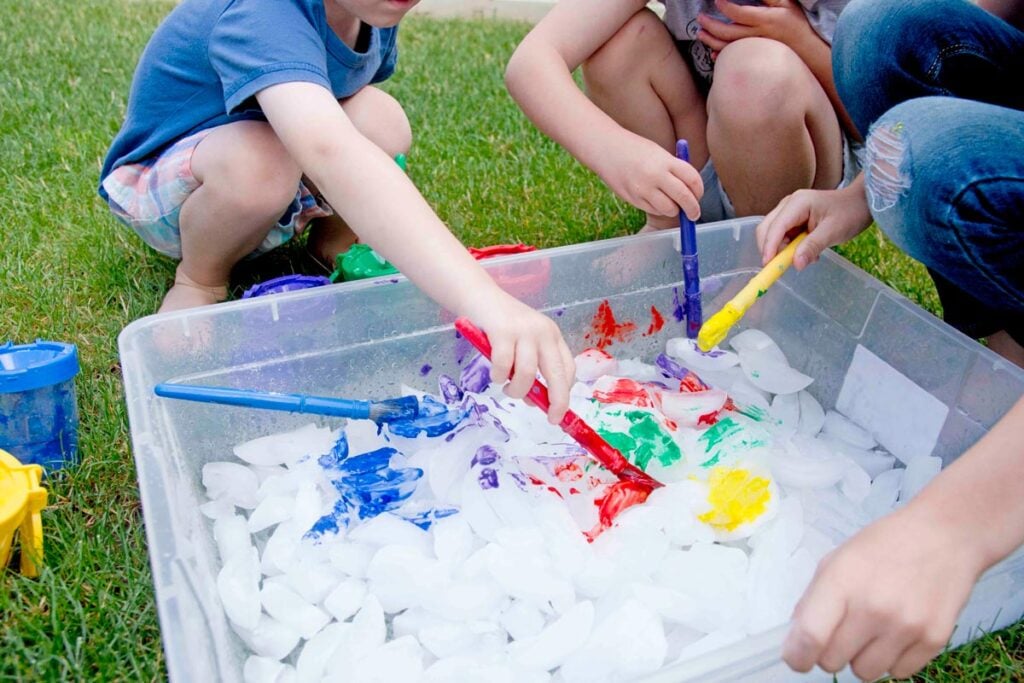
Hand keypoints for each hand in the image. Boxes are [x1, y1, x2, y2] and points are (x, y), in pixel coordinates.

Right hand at [465, 291, 575, 423]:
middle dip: (557, 401)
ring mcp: (524, 331)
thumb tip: (535, 401)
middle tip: (551, 418)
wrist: (479, 296)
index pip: (568, 368)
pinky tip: (495, 374)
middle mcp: (543, 332)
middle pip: (557, 374)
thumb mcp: (524, 344)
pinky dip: (498, 376)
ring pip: (527, 374)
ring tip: (507, 388)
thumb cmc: (501, 326)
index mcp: (552, 336)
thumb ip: (531, 368)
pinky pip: (503, 366)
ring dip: (517, 390)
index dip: (566, 393)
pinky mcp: (502, 331)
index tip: (558, 412)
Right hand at [596, 130, 702, 220]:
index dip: (699, 191)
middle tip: (694, 214)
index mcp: (666, 160)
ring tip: (672, 205)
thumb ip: (675, 170)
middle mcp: (656, 175)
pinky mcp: (633, 199)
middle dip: (693, 209)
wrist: (607, 149)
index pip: (693, 180)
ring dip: (674, 210)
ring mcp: (643, 189)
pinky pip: (654, 210)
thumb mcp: (659, 153)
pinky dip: (659, 209)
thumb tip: (692, 192)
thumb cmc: (637, 150)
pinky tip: (655, 200)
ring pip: (669, 209)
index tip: (698, 196)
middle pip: (684, 198)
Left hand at [697, 0, 813, 52]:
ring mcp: (755, 49)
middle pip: (728, 32)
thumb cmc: (796, 22)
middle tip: (700, 17)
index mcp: (765, 20)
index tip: (716, 0)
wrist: (807, 49)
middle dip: (711, 25)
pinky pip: (735, 58)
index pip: (740, 13)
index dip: (726, 6)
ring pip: (728, 47)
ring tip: (700, 33)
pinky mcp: (754, 57)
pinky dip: (722, 55)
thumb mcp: (785, 3)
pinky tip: (713, 52)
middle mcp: (758, 36)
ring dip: (711, 41)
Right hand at [756, 177, 871, 269]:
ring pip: (771, 234)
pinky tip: (804, 252)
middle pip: (766, 229)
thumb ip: (812, 246)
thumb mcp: (833, 231)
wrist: (860, 203)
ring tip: (802, 257)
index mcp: (797, 203)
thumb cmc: (850, 213)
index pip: (775, 227)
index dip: (769, 247)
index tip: (768, 266)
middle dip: (770, 249)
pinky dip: (788, 248)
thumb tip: (795, 264)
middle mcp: (788, 205)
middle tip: (782, 266)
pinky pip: (781, 236)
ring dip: (780, 250)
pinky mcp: (791, 219)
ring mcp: (788, 211)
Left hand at [784, 503, 985, 680]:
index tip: (797, 656)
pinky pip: (899, 673)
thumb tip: (797, 638)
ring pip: (864, 673)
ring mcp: (906, 627)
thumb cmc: (885, 544)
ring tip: (872, 630)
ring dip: (861, 658)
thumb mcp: (838, 559)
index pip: (810, 637)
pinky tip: (897, 632)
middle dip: (830, 651)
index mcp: (842, 582)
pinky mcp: (935, 640)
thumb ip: (814, 599)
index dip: (797, 655)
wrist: (945, 535)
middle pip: (833, 662)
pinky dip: (892, 660)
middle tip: (842, 630)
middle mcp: (873, 608)